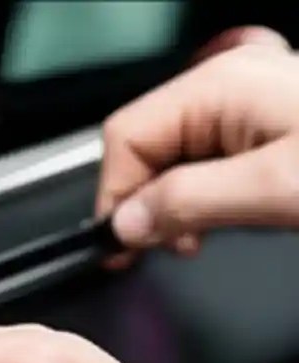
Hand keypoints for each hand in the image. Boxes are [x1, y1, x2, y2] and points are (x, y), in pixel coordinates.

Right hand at [98, 28, 295, 265]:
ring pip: (175, 158)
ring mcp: (248, 104)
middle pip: (147, 146)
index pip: (127, 137)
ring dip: (173, 205)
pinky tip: (220, 221)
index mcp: (221, 87)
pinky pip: (208, 161)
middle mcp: (229, 86)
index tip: (123, 245)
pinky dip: (201, 198)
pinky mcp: (268, 127)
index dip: (116, 194)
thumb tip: (126, 223)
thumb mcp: (273, 192)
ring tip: (195, 239)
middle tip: (161, 248)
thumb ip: (186, 204)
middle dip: (145, 202)